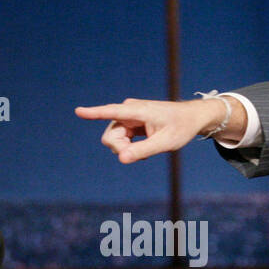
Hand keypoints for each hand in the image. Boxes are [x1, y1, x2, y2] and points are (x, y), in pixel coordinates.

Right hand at [75, 97, 226, 163]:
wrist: (191, 118)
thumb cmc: (181, 127)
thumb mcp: (165, 143)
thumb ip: (143, 150)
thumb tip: (121, 159)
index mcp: (137, 110)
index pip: (111, 112)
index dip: (94, 113)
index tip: (78, 111)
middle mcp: (128, 110)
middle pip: (110, 136)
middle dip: (121, 149)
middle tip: (141, 156)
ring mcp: (127, 116)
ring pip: (114, 139)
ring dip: (127, 149)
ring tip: (147, 150)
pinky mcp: (129, 122)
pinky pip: (120, 139)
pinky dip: (130, 147)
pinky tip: (145, 148)